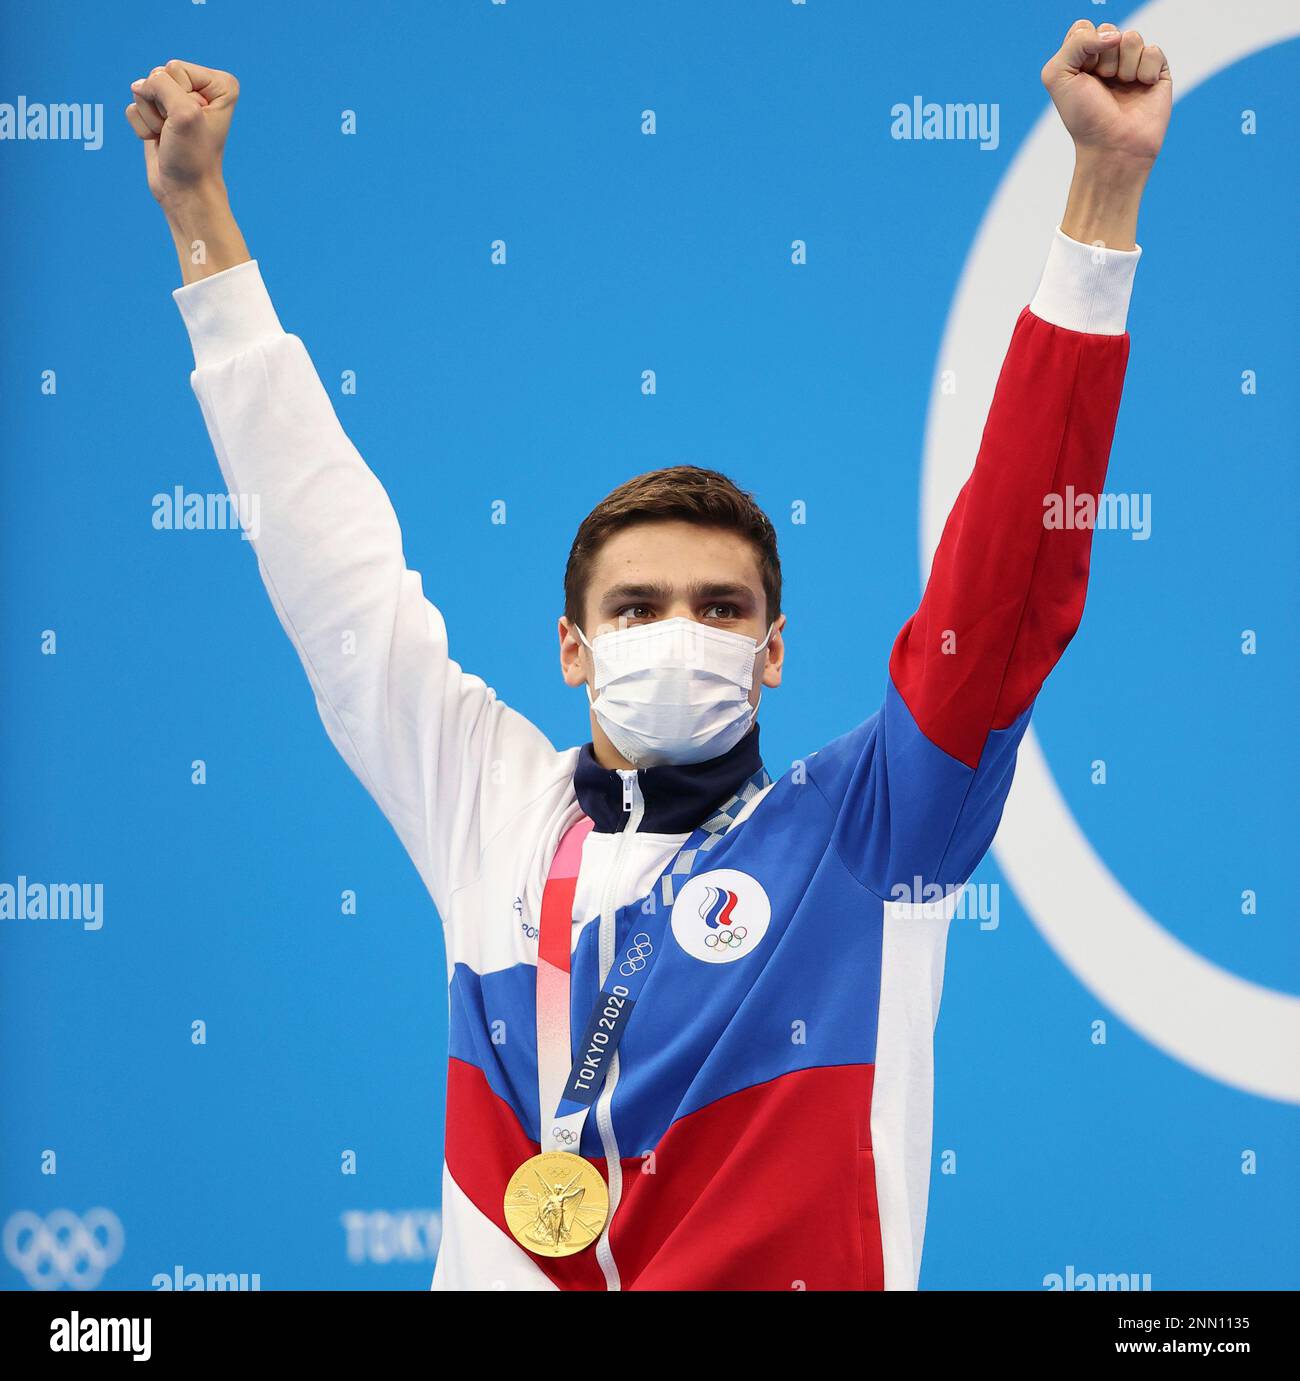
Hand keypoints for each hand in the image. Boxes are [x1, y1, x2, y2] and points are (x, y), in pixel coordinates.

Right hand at [124, 59, 239, 207]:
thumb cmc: (193, 157)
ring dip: (151, 118)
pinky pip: (134, 107)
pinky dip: (142, 127)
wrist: (185, 191)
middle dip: (162, 107)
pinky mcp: (158, 114)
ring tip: (169, 137)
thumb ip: (160, 84)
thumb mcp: (184, 113)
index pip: (175, 68)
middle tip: (178, 132)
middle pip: (157, 76)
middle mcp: (200, 89)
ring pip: (143, 90)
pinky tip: (159, 141)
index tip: (192, 124)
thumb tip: (138, 85)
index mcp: (220, 85)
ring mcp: (177, 101)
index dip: (178, 97)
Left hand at [1042, 20, 1171, 169]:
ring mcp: (1132, 64)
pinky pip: (1153, 51)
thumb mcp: (1058, 76)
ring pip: (1132, 38)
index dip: (1083, 47)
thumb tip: (1114, 34)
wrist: (1112, 147)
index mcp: (1082, 60)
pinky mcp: (1156, 71)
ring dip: (1124, 67)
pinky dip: (1145, 72)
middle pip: (1110, 29)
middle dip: (1103, 59)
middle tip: (1102, 86)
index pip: (1084, 27)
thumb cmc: (1083, 117)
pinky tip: (1142, 89)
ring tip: (1122, 89)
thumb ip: (1075, 42)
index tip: (1081, 75)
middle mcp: (1107, 59)